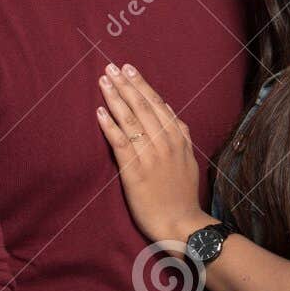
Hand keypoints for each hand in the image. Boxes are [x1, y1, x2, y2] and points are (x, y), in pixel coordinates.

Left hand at [94, 62, 205, 244]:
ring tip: (104, 81)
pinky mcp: (135, 170)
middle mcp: (165, 143)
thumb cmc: (183, 196)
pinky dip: (110, 125)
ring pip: (131, 119)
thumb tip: (170, 115)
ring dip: (116, 97)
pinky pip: (120, 142)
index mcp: (178, 139)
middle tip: (112, 67)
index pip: (159, 105)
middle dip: (126, 84)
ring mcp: (150, 155)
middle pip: (143, 107)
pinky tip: (100, 111)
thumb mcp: (189, 160)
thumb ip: (180, 137)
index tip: (131, 70)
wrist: (182, 224)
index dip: (143, 86)